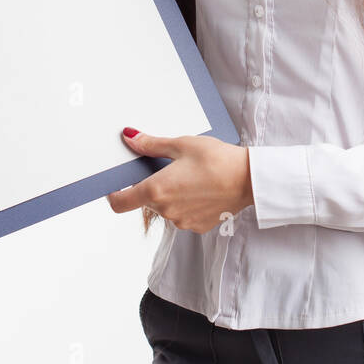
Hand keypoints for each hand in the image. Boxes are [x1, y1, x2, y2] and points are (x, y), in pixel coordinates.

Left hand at [107, 128, 253, 232]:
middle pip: (146, 201)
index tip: (116, 185)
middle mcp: (166, 210)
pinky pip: (183, 215)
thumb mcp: (182, 144)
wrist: (249, 179)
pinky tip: (201, 189)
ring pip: (165, 209)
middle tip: (168, 167)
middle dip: (152, 186)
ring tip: (190, 177)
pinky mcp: (198, 226)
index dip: (114, 195)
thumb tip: (129, 138)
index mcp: (157, 190)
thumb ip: (151, 144)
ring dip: (170, 195)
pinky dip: (186, 204)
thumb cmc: (217, 159)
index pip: (120, 203)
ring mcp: (182, 221)